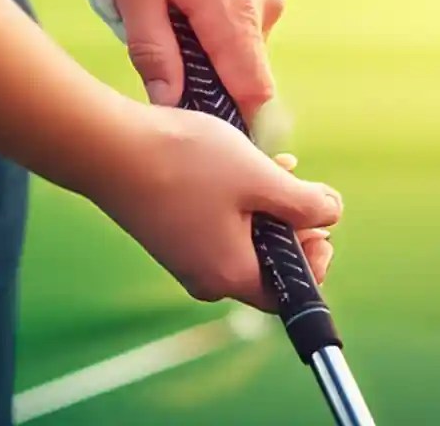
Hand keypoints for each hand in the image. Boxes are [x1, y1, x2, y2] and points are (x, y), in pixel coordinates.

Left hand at [36, 0, 283, 118]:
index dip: (237, 125)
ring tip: (163, 10)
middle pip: (238, 76)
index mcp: (233, 16)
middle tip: (157, 50)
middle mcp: (263, 11)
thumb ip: (151, 48)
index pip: (254, 96)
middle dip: (200, 77)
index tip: (210, 140)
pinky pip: (237, 27)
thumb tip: (167, 103)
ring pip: (235, 51)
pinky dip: (210, 25)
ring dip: (201, 46)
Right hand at [94, 105, 338, 310]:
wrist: (107, 147)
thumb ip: (305, 203)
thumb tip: (332, 214)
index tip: (321, 226)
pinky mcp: (167, 233)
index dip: (314, 261)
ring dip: (266, 205)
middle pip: (266, 263)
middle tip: (303, 191)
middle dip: (292, 226)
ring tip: (276, 168)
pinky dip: (237, 199)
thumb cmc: (185, 162)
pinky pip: (215, 225)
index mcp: (231, 275)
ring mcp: (182, 256)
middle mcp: (205, 276)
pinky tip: (243, 163)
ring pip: (242, 237)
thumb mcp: (260, 178)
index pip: (288, 292)